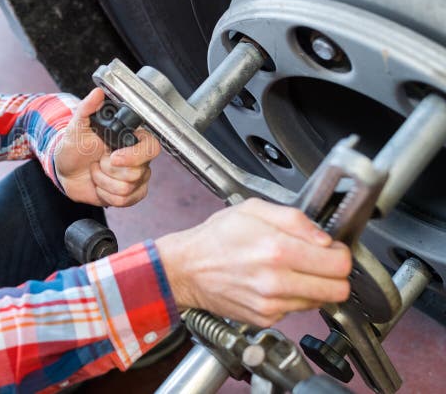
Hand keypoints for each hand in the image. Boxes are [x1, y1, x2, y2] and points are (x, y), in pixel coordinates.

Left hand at [54, 88, 160, 206]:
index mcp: (130, 139)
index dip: (134, 156)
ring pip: (128, 188)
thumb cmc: (73, 147)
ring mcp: (134, 178)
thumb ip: (87, 108)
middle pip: (138, 172)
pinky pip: (125, 201)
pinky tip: (99, 185)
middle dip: (109, 170)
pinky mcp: (129, 194)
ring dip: (103, 182)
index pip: (151, 147)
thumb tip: (97, 93)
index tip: (114, 157)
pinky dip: (106, 194)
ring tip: (96, 171)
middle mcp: (137, 158)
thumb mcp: (77, 126)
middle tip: (97, 161)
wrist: (64, 170)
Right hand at [155, 198, 352, 326]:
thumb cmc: (215, 238)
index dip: (341, 254)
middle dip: (336, 274)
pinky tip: (276, 282)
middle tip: (322, 263)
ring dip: (315, 286)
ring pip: (320, 302)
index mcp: (278, 249)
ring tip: (294, 271)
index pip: (339, 264)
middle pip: (338, 289)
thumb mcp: (252, 209)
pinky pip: (297, 310)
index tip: (333, 250)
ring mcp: (271, 304)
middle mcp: (276, 281)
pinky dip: (293, 297)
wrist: (185, 269)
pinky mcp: (265, 317)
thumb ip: (294, 218)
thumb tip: (323, 237)